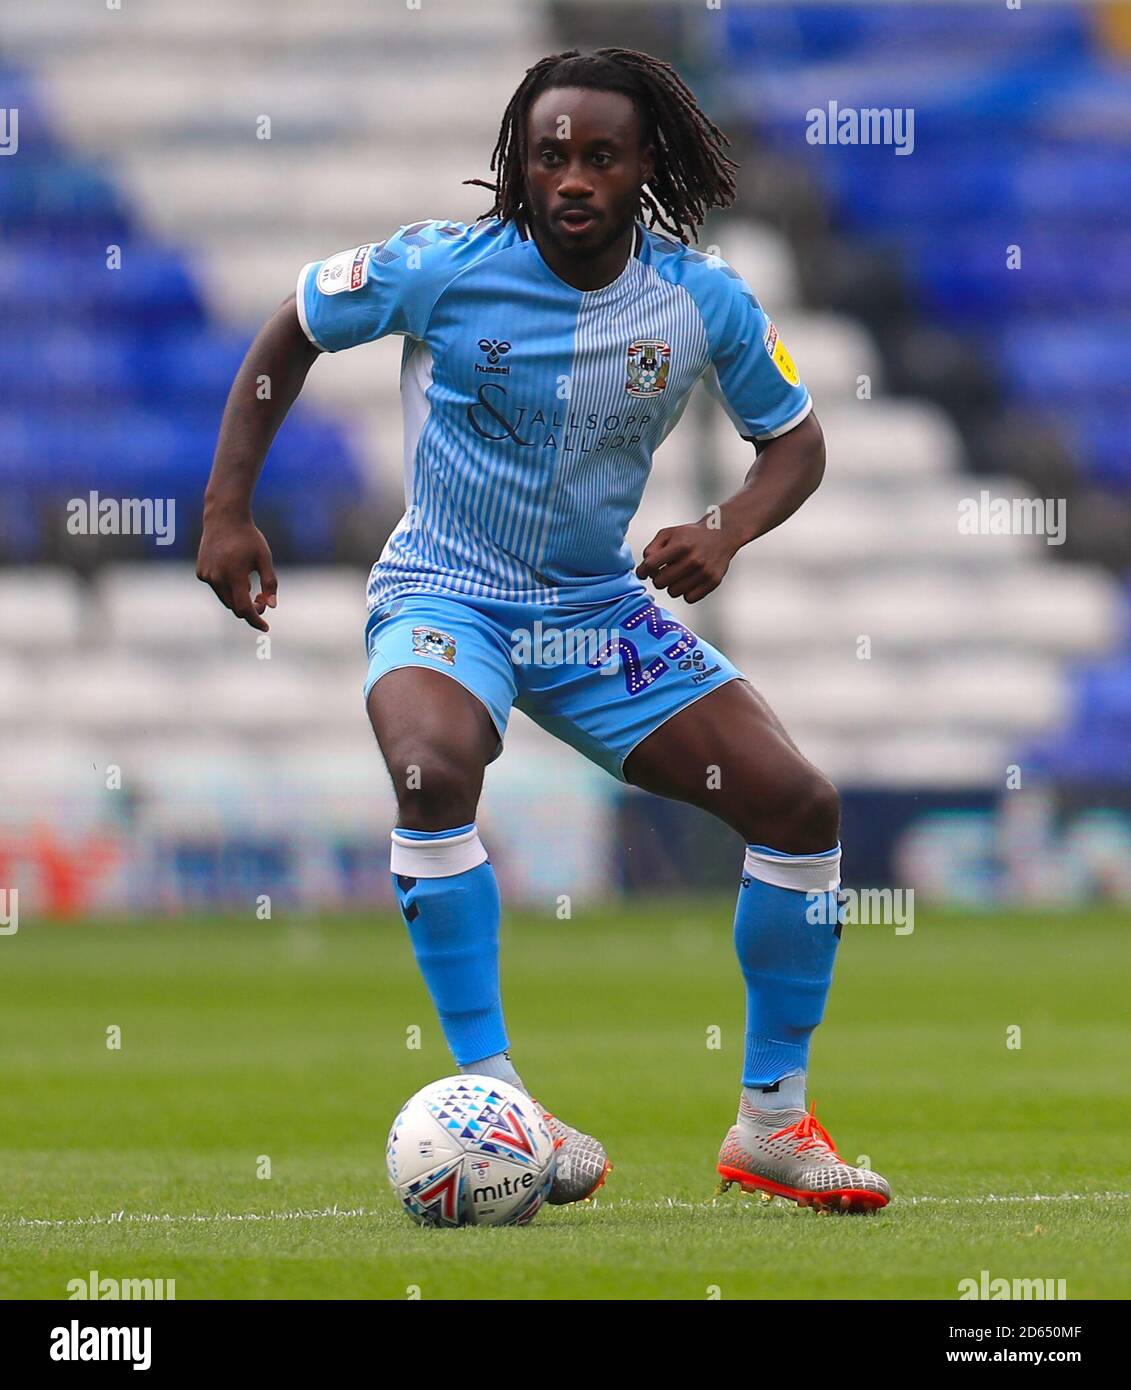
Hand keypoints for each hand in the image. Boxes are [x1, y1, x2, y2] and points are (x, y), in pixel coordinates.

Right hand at [196, 514, 277, 630]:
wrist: (224, 518)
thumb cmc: (249, 538)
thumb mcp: (264, 559)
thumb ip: (270, 583)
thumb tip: (272, 606)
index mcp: (235, 575)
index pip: (244, 609)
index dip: (256, 620)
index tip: (266, 627)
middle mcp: (217, 578)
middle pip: (234, 607)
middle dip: (250, 608)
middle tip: (262, 599)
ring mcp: (207, 575)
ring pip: (225, 599)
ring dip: (238, 598)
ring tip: (248, 581)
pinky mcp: (201, 572)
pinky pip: (216, 588)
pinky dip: (227, 587)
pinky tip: (233, 570)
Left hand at [634, 521, 735, 603]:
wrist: (721, 534)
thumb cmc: (690, 536)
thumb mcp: (668, 533)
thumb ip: (652, 549)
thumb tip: (644, 569)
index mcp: (680, 545)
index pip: (650, 565)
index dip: (642, 571)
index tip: (643, 572)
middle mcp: (693, 559)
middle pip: (660, 583)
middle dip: (658, 578)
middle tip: (663, 572)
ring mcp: (704, 572)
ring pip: (673, 592)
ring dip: (672, 586)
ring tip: (677, 575)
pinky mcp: (713, 582)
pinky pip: (689, 598)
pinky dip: (686, 592)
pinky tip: (688, 581)